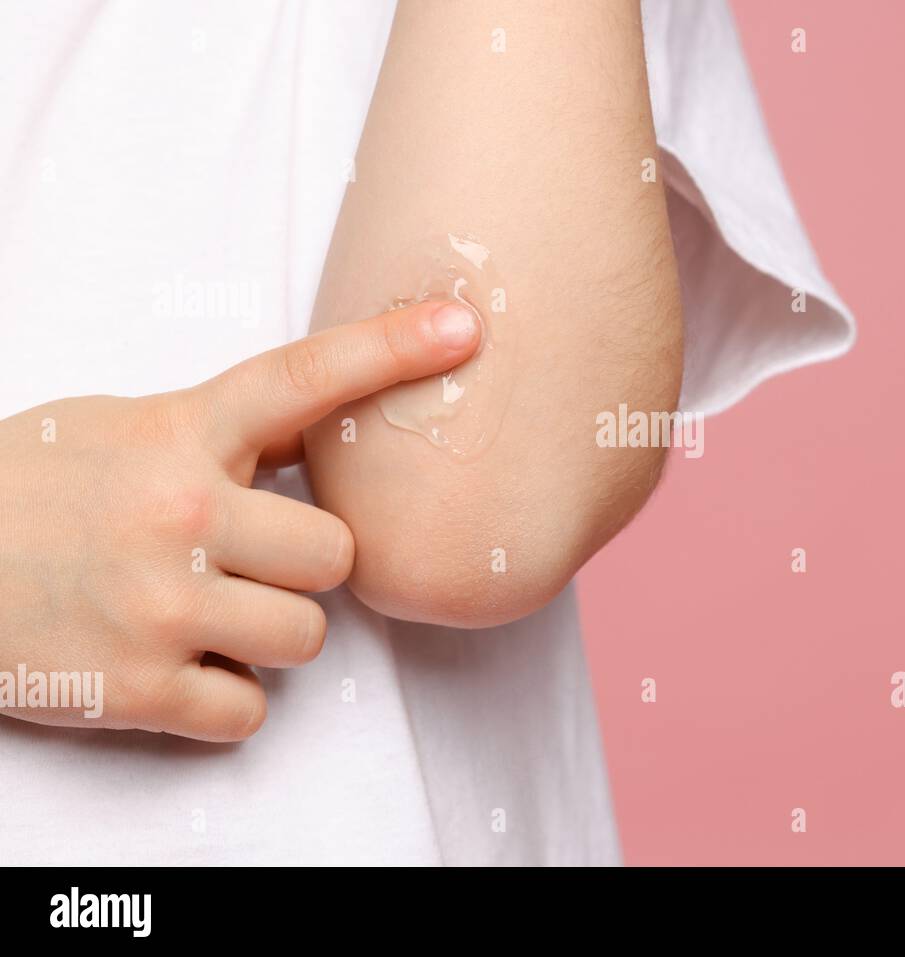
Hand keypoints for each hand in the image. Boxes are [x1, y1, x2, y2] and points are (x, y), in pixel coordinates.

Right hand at [0, 300, 478, 740]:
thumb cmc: (32, 491)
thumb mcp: (126, 431)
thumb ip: (225, 435)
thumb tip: (327, 427)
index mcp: (178, 434)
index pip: (301, 378)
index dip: (390, 348)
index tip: (463, 326)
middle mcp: (178, 514)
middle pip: (336, 555)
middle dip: (305, 568)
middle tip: (248, 562)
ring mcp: (158, 605)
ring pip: (306, 638)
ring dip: (270, 636)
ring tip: (205, 613)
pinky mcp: (134, 689)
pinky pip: (249, 711)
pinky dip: (224, 698)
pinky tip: (176, 664)